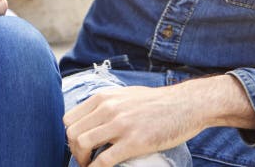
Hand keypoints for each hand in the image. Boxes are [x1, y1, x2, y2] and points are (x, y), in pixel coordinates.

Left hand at [63, 75, 253, 166]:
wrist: (185, 104)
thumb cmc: (156, 102)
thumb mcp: (124, 95)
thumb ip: (106, 104)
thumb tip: (91, 119)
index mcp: (103, 97)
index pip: (69, 119)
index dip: (70, 136)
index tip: (79, 146)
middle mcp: (107, 108)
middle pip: (72, 133)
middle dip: (74, 151)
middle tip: (84, 160)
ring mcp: (120, 125)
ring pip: (82, 144)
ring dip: (83, 160)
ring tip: (91, 166)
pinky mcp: (134, 142)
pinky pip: (104, 160)